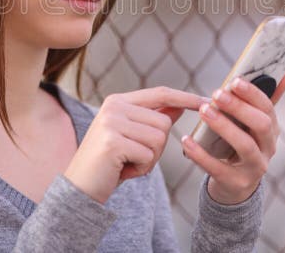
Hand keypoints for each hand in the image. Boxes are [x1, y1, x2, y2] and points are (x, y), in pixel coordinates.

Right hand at [64, 86, 208, 204]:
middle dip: (156, 147)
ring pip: (159, 139)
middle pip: (163, 123)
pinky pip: (148, 155)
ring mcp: (112, 123)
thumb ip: (152, 120)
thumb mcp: (131, 139)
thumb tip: (179, 106)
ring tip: (126, 163)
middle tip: (133, 158)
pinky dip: (141, 169)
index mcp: (118, 101)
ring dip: (149, 159)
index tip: (206, 100)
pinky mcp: (113, 142)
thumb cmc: (107, 165)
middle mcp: (114, 107)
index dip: (185, 97)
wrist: (78, 190)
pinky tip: (122, 171)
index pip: (160, 93)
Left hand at [181, 71, 284, 204]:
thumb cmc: (242, 145)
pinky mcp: (236, 183)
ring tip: (204, 111)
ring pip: (244, 145)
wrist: (235, 185)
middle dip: (239, 107)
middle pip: (261, 125)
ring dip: (224, 126)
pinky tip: (186, 140)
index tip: (234, 81)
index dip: (253, 94)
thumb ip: (264, 101)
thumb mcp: (253, 126)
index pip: (268, 108)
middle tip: (217, 94)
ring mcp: (255, 168)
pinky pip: (217, 168)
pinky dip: (201, 154)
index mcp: (272, 130)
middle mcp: (268, 149)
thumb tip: (284, 73)